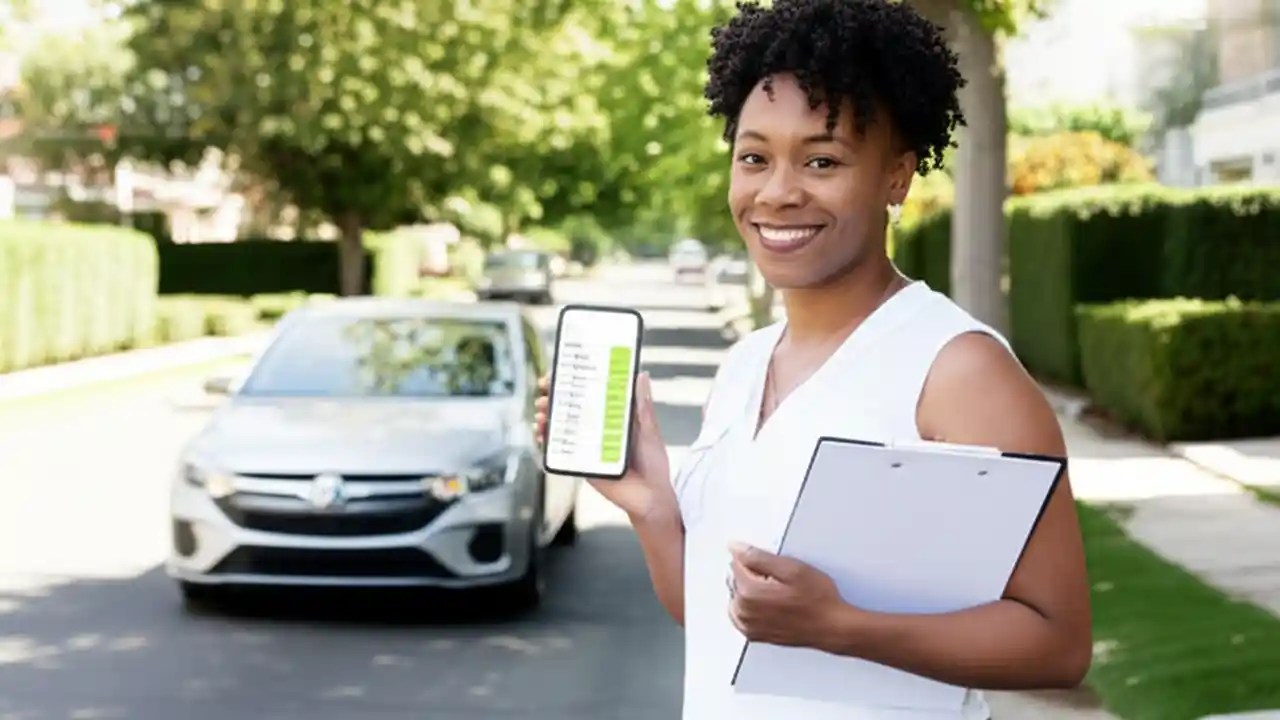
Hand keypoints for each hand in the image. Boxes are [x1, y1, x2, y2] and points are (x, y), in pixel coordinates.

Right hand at [534, 371, 675, 522]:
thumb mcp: (649, 431)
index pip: (591, 393)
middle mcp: (598, 429)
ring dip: (547, 417)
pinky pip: (561, 451)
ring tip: (542, 412)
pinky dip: (547, 442)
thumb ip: (643, 407)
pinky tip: (542, 434)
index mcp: (614, 417)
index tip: (560, 370)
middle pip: (571, 408)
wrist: (650, 498)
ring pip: (562, 428)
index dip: (574, 381)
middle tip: (545, 389)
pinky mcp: (581, 464)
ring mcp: (588, 446)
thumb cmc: (654, 464)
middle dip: (553, 397)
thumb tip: (641, 375)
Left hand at [727, 542, 849, 649]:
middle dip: (752, 574)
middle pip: (735, 579)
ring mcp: (748, 625)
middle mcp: (744, 611)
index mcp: (749, 592)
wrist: (831, 627)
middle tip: (779, 580)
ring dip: (750, 590)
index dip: (756, 559)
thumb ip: (758, 556)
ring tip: (777, 593)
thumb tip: (736, 548)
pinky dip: (750, 606)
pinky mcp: (753, 634)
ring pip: (737, 596)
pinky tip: (769, 604)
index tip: (773, 565)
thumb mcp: (791, 568)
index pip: (737, 562)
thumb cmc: (817, 601)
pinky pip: (741, 614)